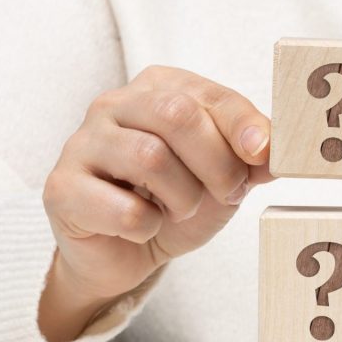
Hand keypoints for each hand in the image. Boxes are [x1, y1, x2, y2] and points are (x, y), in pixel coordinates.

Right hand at [39, 66, 271, 341]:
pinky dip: (145, 226)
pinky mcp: (61, 188)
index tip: (263, 155)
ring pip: (149, 158)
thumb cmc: (173, 202)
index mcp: (156, 88)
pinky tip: (142, 228)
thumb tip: (279, 148)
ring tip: (181, 210)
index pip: (208, 95)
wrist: (124, 253)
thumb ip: (251, 157)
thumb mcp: (222, 176)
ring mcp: (81, 144)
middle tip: (228, 193)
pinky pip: (121, 208)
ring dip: (183, 197)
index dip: (243, 126)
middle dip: (216, 163)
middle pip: (176, 115)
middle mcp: (113, 104)